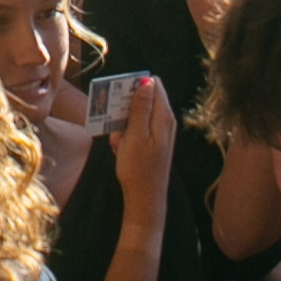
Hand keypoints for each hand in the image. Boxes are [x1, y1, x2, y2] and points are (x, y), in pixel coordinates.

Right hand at [110, 73, 177, 225]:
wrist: (144, 200)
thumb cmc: (138, 169)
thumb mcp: (135, 135)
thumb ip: (140, 107)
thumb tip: (146, 81)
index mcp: (163, 116)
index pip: (153, 85)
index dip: (135, 85)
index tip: (118, 95)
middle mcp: (165, 121)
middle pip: (144, 99)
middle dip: (125, 107)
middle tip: (115, 124)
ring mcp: (160, 133)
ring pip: (137, 116)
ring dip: (122, 124)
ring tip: (117, 142)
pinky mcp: (153, 143)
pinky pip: (137, 130)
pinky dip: (126, 136)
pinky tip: (119, 149)